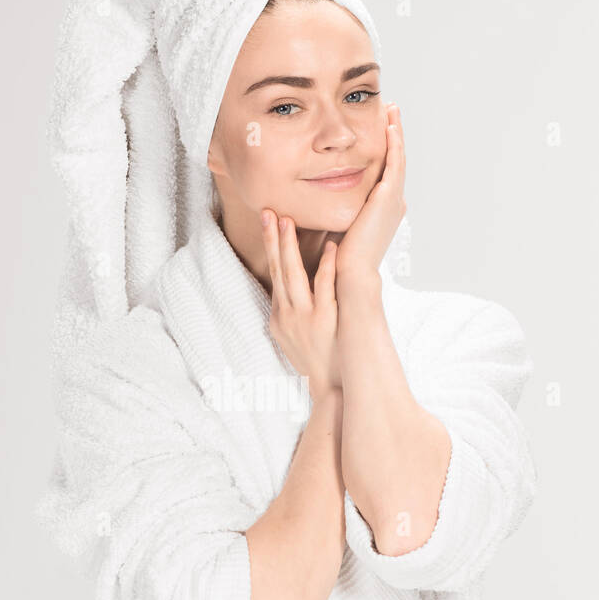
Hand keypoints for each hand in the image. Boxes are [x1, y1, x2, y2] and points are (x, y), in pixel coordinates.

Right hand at [260, 208, 340, 402]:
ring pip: (294, 275)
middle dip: (272, 239)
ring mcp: (305, 317)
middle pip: (278, 270)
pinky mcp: (325, 321)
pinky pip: (325, 288)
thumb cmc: (317, 362)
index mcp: (279, 317)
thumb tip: (291, 291)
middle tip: (268, 211)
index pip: (273, 275)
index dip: (270, 247)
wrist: (330, 387)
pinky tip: (330, 249)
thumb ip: (292, 312)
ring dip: (290, 247)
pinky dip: (326, 267)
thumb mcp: (293, 339)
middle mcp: (288, 314)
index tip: (268, 222)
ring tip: (288, 221)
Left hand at [334, 102, 406, 278]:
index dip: (385, 147)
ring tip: (393, 110)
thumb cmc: (338, 257)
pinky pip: (395, 166)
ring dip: (396, 133)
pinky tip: (389, 128)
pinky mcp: (388, 200)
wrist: (349, 274)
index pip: (386, 170)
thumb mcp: (338, 223)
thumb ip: (335, 207)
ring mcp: (393, 201)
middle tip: (392, 110)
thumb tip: (317, 194)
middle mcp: (393, 203)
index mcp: (383, 209)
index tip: (379, 127)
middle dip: (393, 134)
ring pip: (399, 158)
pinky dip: (394, 146)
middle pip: (395, 159)